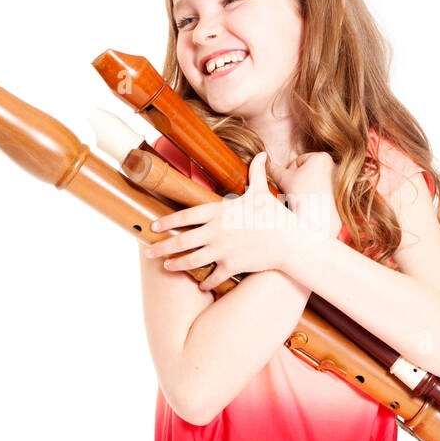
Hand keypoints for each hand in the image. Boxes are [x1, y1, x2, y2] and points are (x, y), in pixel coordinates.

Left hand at [145, 152, 297, 291]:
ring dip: (176, 265)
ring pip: (192, 261)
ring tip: (166, 266)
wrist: (290, 241)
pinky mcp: (232, 266)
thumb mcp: (262, 191)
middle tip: (148, 251)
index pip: (186, 216)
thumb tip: (261, 154)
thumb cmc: (275, 214)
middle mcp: (217, 232)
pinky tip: (199, 286)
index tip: (153, 226)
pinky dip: (205, 283)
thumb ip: (256, 172)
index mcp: (220, 212)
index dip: (167, 221)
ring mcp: (223, 250)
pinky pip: (213, 277)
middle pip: (181, 241)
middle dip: (162, 247)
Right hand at [267, 151, 341, 240]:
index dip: (289, 173)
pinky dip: (316, 196)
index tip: (289, 185)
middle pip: (307, 171)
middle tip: (294, 193)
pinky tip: (313, 205)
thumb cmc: (303, 197)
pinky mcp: (342, 193)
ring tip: (303, 200)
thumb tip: (265, 162)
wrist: (320, 221)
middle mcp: (334, 165)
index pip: (297, 161)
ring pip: (315, 181)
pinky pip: (324, 191)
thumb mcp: (283, 180)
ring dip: (305, 189)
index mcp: (322, 157)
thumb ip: (273, 169)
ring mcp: (340, 180)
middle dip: (297, 182)